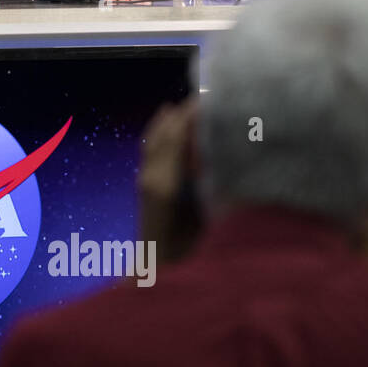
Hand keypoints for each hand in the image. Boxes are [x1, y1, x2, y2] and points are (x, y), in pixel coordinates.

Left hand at [136, 99, 200, 263]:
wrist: (155, 270)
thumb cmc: (183, 252)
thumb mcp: (201, 221)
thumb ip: (209, 192)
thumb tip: (223, 161)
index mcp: (164, 184)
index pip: (175, 141)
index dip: (189, 119)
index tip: (208, 101)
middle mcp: (151, 177)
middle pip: (164, 136)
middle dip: (180, 115)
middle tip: (202, 97)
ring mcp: (145, 180)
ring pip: (153, 141)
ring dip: (167, 121)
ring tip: (184, 105)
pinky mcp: (144, 184)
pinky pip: (150, 151)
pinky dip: (158, 133)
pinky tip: (167, 123)